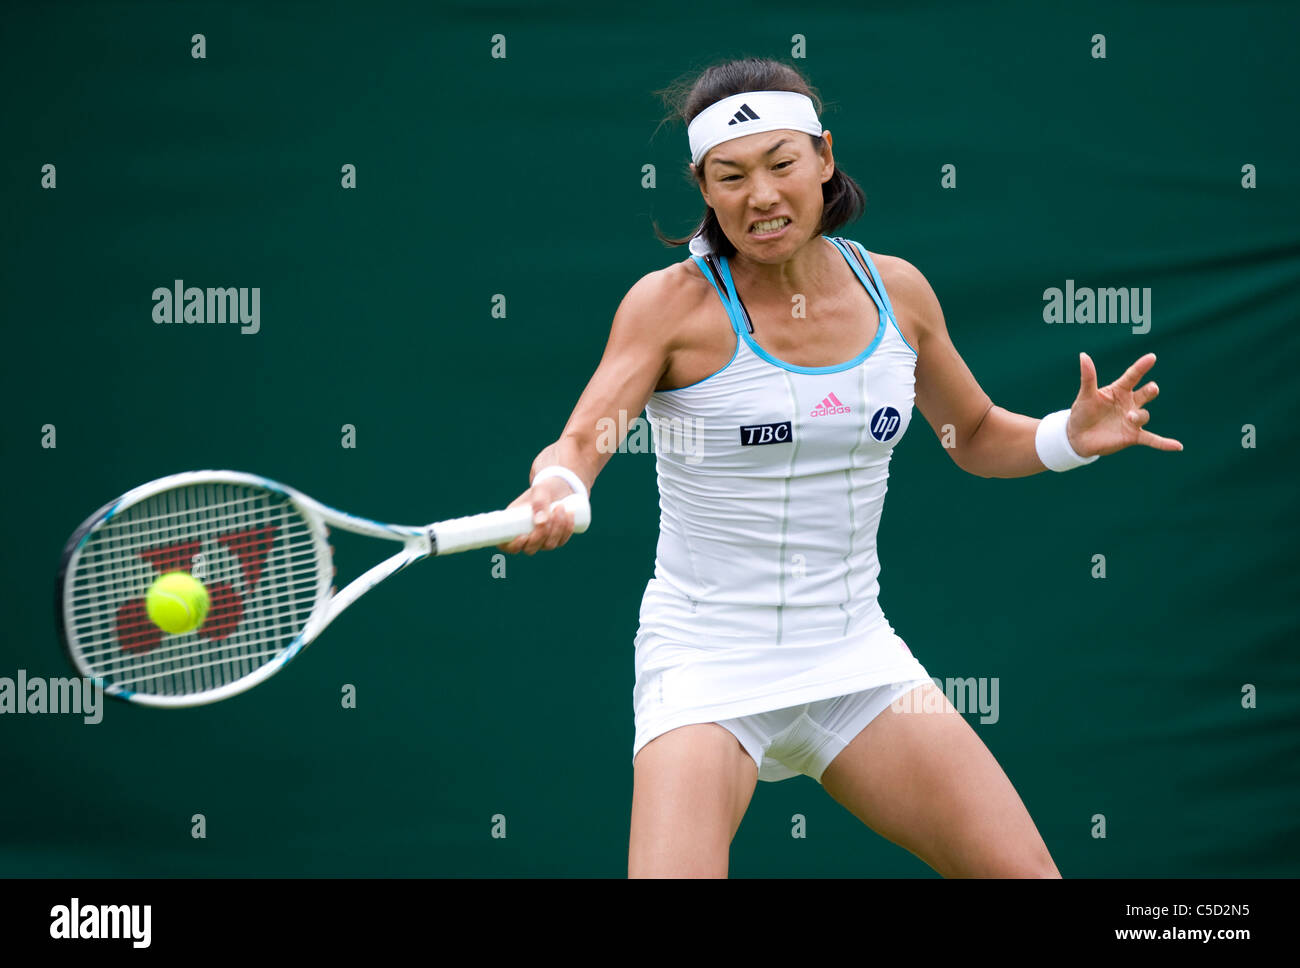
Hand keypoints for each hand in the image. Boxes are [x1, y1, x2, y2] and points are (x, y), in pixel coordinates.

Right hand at [495, 476, 578, 554]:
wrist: (561, 487)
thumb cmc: (545, 488)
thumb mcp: (540, 490)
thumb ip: (539, 502)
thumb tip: (540, 522)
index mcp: (513, 524)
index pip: (506, 545)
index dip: (513, 546)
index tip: (523, 536)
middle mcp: (526, 535)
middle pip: (530, 548)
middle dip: (542, 534)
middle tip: (552, 512)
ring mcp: (541, 539)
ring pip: (548, 545)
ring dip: (557, 528)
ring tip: (561, 507)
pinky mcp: (556, 538)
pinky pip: (561, 541)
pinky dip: (567, 529)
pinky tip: (570, 515)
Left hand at [1067, 352, 1182, 457]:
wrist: (1077, 437)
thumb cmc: (1082, 413)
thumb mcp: (1085, 395)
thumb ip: (1088, 377)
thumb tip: (1083, 355)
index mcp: (1119, 390)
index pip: (1133, 376)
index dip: (1142, 367)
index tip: (1151, 357)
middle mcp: (1129, 403)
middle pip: (1146, 393)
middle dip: (1150, 390)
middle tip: (1152, 388)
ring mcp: (1132, 420)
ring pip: (1144, 416)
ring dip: (1138, 417)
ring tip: (1129, 417)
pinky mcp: (1133, 436)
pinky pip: (1152, 439)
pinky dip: (1164, 443)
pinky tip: (1178, 446)